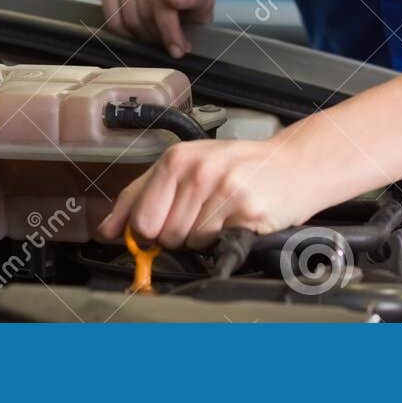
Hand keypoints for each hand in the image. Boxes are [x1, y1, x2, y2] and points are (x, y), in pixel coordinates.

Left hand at [96, 138, 319, 248]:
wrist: (294, 164)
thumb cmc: (239, 166)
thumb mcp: (188, 166)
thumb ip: (142, 195)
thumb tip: (107, 229)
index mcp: (176, 158)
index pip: (139, 214)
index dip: (145, 232)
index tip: (154, 233)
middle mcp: (197, 171)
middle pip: (162, 233)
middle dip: (177, 234)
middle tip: (200, 215)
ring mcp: (223, 190)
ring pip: (189, 242)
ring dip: (203, 238)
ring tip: (221, 214)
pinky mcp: (246, 210)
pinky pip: (217, 244)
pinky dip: (224, 240)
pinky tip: (236, 220)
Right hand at [97, 0, 215, 58]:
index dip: (169, 28)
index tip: (178, 49)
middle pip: (142, 8)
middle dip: (157, 34)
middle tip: (171, 42)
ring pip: (126, 15)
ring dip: (142, 34)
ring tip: (158, 35)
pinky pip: (110, 15)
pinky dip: (124, 31)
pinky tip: (140, 31)